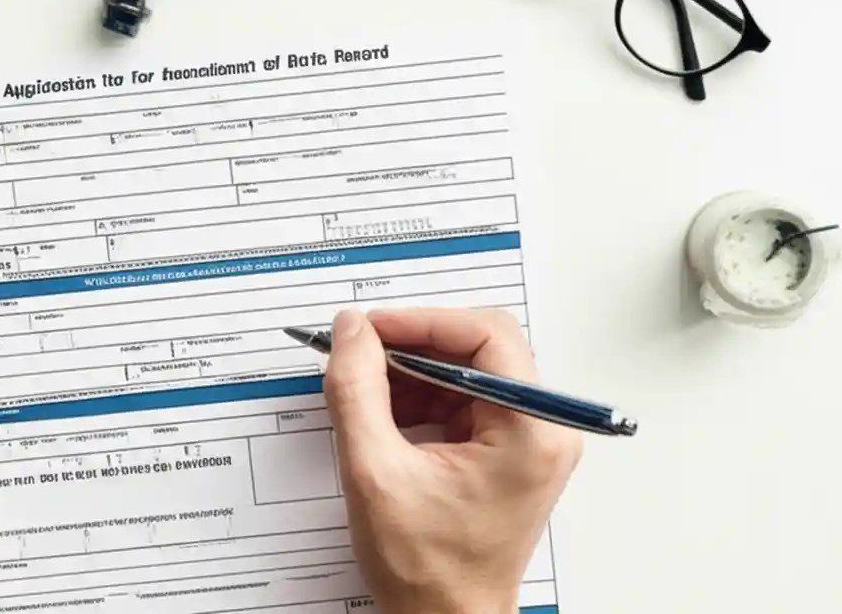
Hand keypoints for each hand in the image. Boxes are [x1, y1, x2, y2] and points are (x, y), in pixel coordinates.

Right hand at [323, 308, 581, 613]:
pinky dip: (419, 398)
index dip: (423, 322)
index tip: (373, 329)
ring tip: (365, 390)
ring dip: (411, 373)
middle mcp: (542, 430)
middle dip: (413, 346)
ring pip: (466, 372)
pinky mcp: (506, 453)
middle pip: (478, 350)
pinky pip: (462, 400)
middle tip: (362, 352)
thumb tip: (351, 332)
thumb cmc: (427, 572)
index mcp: (530, 432)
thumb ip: (357, 390)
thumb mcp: (374, 472)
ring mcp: (527, 442)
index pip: (486, 336)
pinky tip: (382, 413)